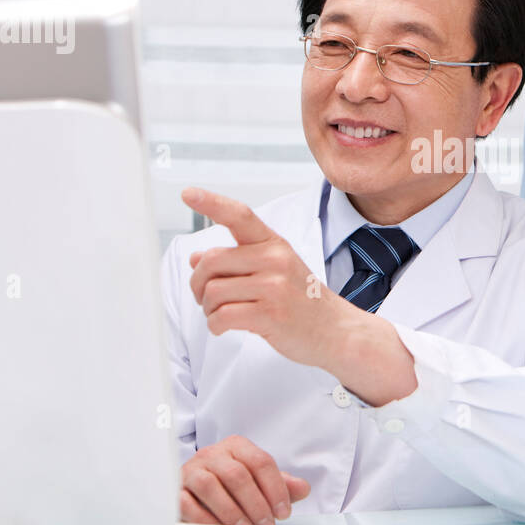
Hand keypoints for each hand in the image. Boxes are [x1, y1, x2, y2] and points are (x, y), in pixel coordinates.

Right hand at [180, 435, 310, 524]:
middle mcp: (212, 454)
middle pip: (237, 474)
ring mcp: (191, 470)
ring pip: (210, 486)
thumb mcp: (257, 480)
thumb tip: (303, 488)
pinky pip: (187, 503)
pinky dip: (206, 520)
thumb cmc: (228, 483)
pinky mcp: (176, 489)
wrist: (192, 486)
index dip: (276, 488)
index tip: (284, 512)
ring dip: (231, 512)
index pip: (261, 461)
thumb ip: (281, 484)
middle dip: (256, 504)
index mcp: (236, 446)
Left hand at [182, 186, 365, 368]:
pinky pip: (221, 316)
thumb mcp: (276, 271)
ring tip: (220, 314)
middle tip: (204, 297)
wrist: (336, 331)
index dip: (211, 203)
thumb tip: (196, 258)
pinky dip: (215, 325)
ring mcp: (273, 287)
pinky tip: (224, 327)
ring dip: (207, 308)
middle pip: (211, 261)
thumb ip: (237, 261)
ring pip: (212, 291)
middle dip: (198, 283)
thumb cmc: (304, 301)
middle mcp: (274, 260)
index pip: (239, 215)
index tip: (188, 193)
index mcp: (274, 245)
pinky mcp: (269, 314)